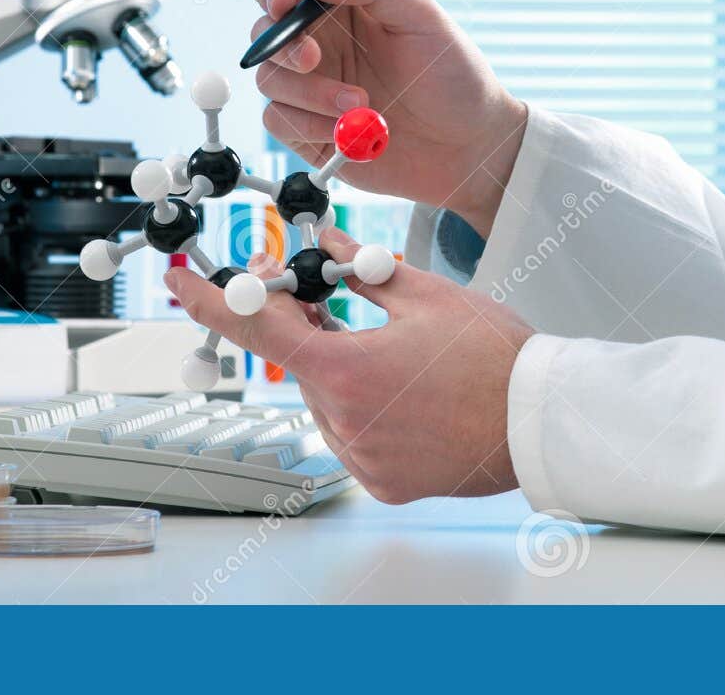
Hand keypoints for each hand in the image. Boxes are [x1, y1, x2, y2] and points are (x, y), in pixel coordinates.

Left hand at [165, 228, 535, 502]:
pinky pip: (351, 436)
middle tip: (323, 294)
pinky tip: (402, 392)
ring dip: (336, 370)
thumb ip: (364, 269)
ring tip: (388, 350)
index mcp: (346, 369)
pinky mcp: (382, 482)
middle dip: (304, 328)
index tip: (181, 281)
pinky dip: (362, 410)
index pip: (256, 331)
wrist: (542, 422)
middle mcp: (344, 420)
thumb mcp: (426, 295)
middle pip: (296, 364)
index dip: (211, 302)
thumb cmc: (495, 359)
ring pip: (322, 401)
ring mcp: (362, 457)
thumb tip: (330, 243)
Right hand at [248, 0, 525, 236]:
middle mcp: (320, 45)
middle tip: (314, 59)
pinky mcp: (310, 132)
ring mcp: (312, 89)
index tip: (283, 2)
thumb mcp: (423, 15)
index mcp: (340, 8)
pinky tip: (348, 133)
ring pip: (268, 81)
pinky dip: (308, 126)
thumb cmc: (454, 76)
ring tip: (360, 106)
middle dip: (283, 47)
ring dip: (309, 94)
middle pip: (263, 34)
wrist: (469, 145)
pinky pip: (279, 122)